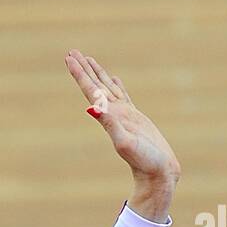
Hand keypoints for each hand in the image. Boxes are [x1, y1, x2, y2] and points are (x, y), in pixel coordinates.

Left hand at [65, 50, 180, 187]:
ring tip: (89, 59)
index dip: (79, 73)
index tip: (69, 57)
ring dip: (98, 74)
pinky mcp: (136, 118)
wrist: (157, 174)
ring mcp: (124, 115)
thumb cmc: (143, 160)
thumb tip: (91, 108)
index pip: (90, 90)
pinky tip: (115, 79)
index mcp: (110, 116)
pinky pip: (124, 96)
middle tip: (72, 52)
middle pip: (95, 86)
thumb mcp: (125, 142)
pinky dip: (117, 85)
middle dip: (84, 69)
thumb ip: (109, 124)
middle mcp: (114, 113)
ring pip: (108, 88)